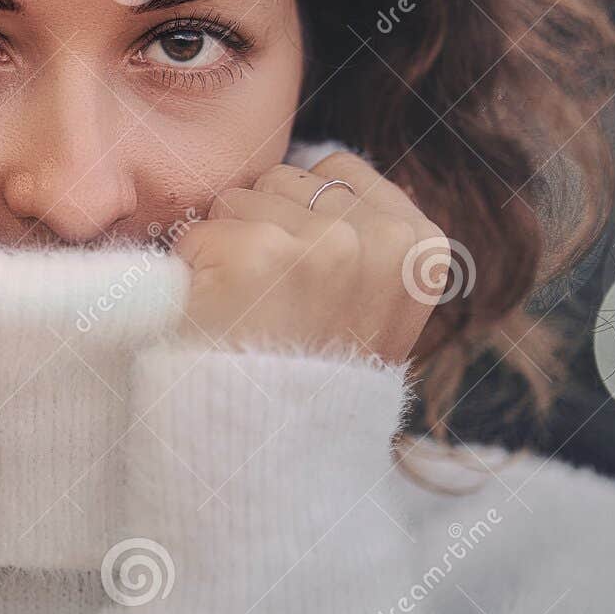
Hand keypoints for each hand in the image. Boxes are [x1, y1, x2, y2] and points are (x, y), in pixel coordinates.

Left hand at [175, 151, 448, 363]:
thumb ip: (367, 236)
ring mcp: (323, 244)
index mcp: (420, 244)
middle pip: (285, 177)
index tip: (304, 272)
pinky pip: (198, 231)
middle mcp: (380, 238)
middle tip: (275, 300)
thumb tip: (328, 166)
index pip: (339, 168)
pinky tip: (221, 313)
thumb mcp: (377, 304)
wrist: (271, 448)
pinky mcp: (259, 253)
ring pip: (238, 198)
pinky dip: (194, 268)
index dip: (305, 211)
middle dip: (266, 223)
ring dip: (228, 244)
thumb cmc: (313, 374)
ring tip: (251, 309)